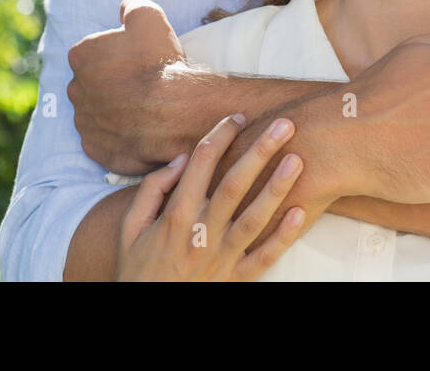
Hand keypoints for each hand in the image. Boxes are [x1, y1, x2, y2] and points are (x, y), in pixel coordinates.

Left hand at [67, 0, 192, 174]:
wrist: (175, 111)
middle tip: (140, 84)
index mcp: (81, 56)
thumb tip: (128, 3)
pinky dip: (117, 136)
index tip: (136, 60)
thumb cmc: (159, 62)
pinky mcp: (97, 150)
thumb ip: (133, 5)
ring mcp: (85, 123)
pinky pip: (104, 141)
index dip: (116, 56)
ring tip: (143, 109)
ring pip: (96, 113)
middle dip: (109, 83)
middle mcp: (75, 90)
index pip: (92, 52)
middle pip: (91, 83)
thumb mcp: (150, 17)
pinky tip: (139, 129)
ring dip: (113, 110)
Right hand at [117, 114, 308, 280]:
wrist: (147, 313)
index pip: (201, 163)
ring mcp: (220, 258)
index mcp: (175, 215)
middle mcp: (200, 233)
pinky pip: (263, 258)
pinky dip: (283, 237)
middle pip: (234, 185)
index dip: (221, 135)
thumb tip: (179, 159)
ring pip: (253, 219)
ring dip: (276, 188)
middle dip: (260, 152)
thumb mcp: (129, 227)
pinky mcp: (235, 280)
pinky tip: (300, 213)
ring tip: (297, 160)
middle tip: (285, 124)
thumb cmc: (138, 267)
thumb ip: (151, 190)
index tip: (239, 117)